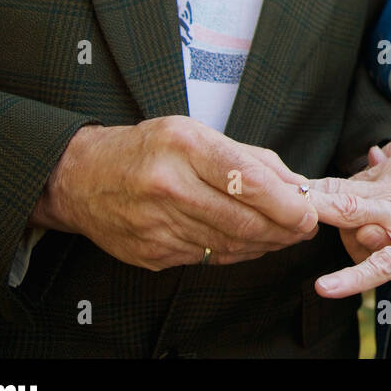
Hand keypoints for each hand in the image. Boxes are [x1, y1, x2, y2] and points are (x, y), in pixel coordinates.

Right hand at [31, 116, 317, 268]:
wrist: (81, 178)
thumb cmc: (148, 148)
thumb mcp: (198, 133)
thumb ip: (251, 158)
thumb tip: (298, 185)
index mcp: (184, 146)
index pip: (248, 180)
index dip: (286, 203)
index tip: (309, 211)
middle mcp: (169, 185)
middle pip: (243, 219)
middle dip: (285, 228)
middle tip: (306, 227)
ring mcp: (157, 224)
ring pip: (230, 244)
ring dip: (266, 243)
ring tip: (285, 235)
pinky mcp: (152, 254)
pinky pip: (209, 257)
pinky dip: (238, 252)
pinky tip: (252, 243)